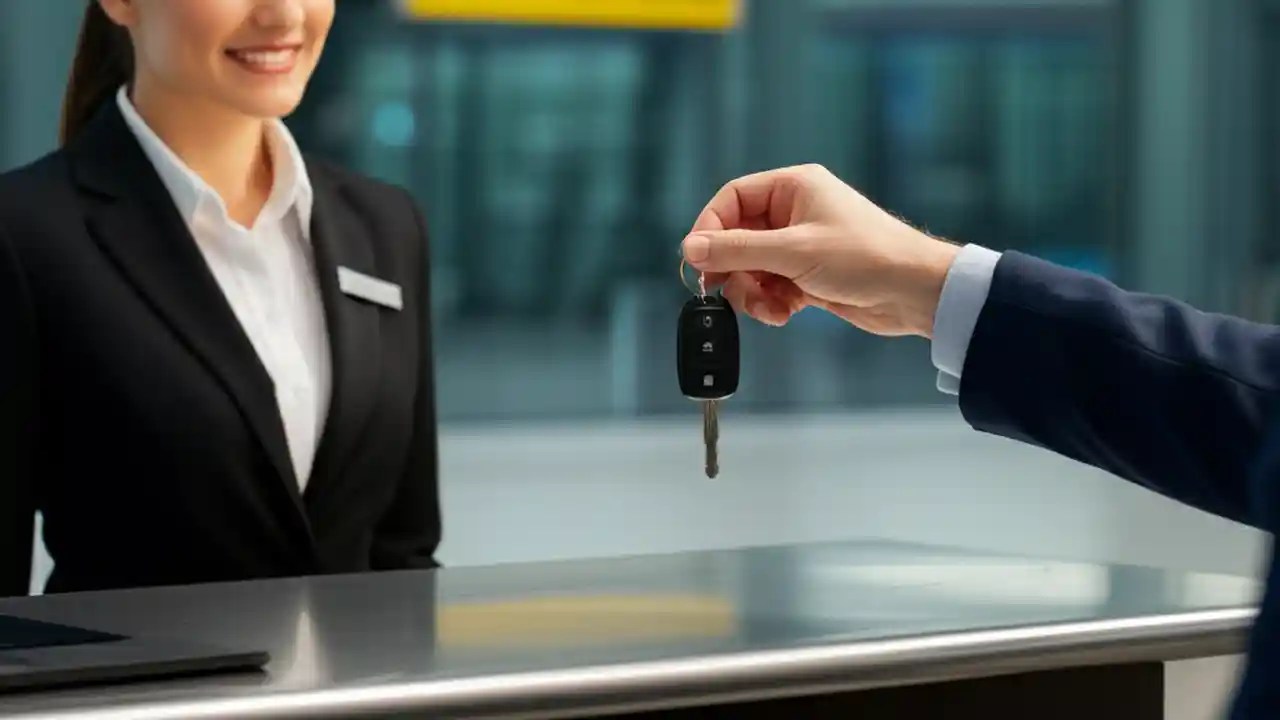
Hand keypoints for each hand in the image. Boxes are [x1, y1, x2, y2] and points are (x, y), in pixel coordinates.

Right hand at [681, 164, 960, 337]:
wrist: (914, 293)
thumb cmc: (865, 258)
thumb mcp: (793, 252)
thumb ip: (737, 250)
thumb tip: (690, 248)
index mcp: (793, 188)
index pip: (732, 198)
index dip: (710, 228)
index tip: (698, 260)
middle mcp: (794, 212)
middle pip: (738, 237)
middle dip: (734, 270)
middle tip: (729, 292)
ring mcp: (801, 245)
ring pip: (752, 267)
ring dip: (753, 293)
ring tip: (771, 309)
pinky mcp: (808, 275)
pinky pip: (771, 286)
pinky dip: (772, 303)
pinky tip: (787, 313)